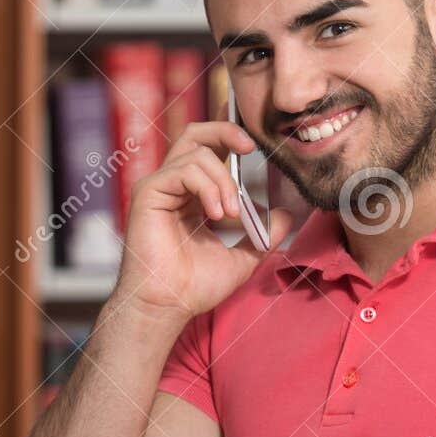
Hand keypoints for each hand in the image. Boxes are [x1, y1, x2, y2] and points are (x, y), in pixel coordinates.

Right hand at [113, 120, 294, 326]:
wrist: (169, 305)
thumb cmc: (194, 287)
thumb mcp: (243, 257)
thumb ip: (263, 235)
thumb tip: (287, 215)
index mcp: (191, 196)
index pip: (208, 150)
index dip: (229, 138)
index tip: (255, 148)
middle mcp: (173, 187)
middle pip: (196, 134)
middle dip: (225, 131)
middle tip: (250, 147)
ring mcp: (158, 187)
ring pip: (197, 153)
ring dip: (224, 181)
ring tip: (232, 214)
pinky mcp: (148, 192)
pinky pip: (184, 170)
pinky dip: (209, 188)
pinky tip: (217, 215)